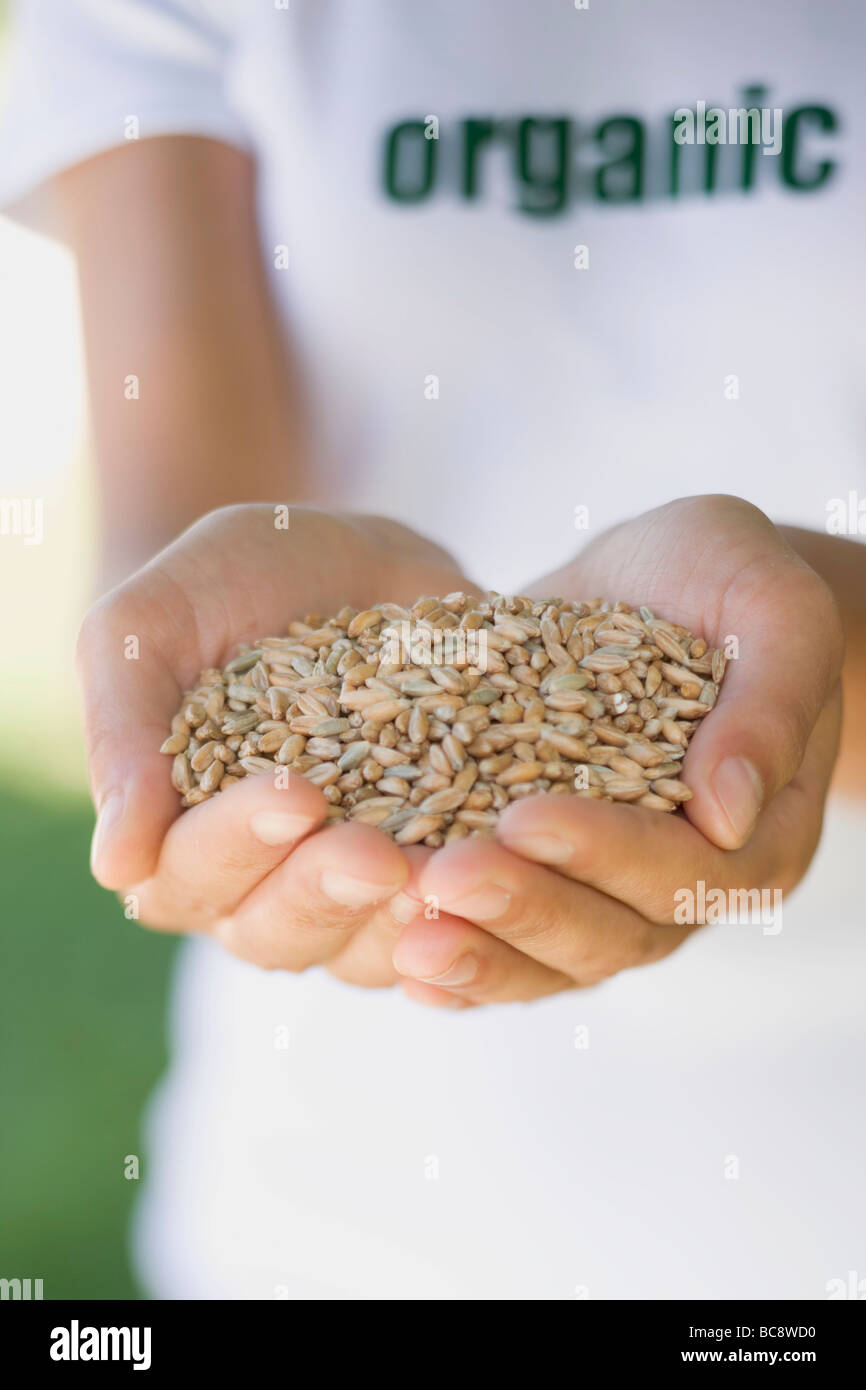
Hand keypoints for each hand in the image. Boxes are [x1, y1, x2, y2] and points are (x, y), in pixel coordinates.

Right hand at [78, 503, 475, 980]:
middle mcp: (261, 880)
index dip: (233, 847)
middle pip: (274, 932)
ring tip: (443, 874)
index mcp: (177, 834)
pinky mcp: (434, 868)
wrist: (353, 555)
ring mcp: (352, 884)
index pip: (185, 878)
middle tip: (374, 852)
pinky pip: (452, 921)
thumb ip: (123, 729)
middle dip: (322, 893)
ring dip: (399, 921)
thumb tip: (115, 864)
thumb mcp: (153, 622)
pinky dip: (476, 907)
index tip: (292, 792)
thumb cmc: (230, 581)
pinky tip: (504, 874)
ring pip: (363, 950)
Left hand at [389, 496, 843, 1006]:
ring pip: (548, 955)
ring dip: (478, 948)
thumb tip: (726, 813)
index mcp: (757, 834)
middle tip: (443, 878)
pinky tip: (400, 960)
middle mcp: (684, 884)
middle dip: (522, 906)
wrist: (657, 586)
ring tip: (405, 937)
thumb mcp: (772, 608)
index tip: (525, 818)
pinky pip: (507, 944)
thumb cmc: (726, 581)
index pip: (683, 867)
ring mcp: (609, 894)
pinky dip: (460, 958)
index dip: (605, 852)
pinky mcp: (546, 881)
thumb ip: (771, 701)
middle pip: (608, 933)